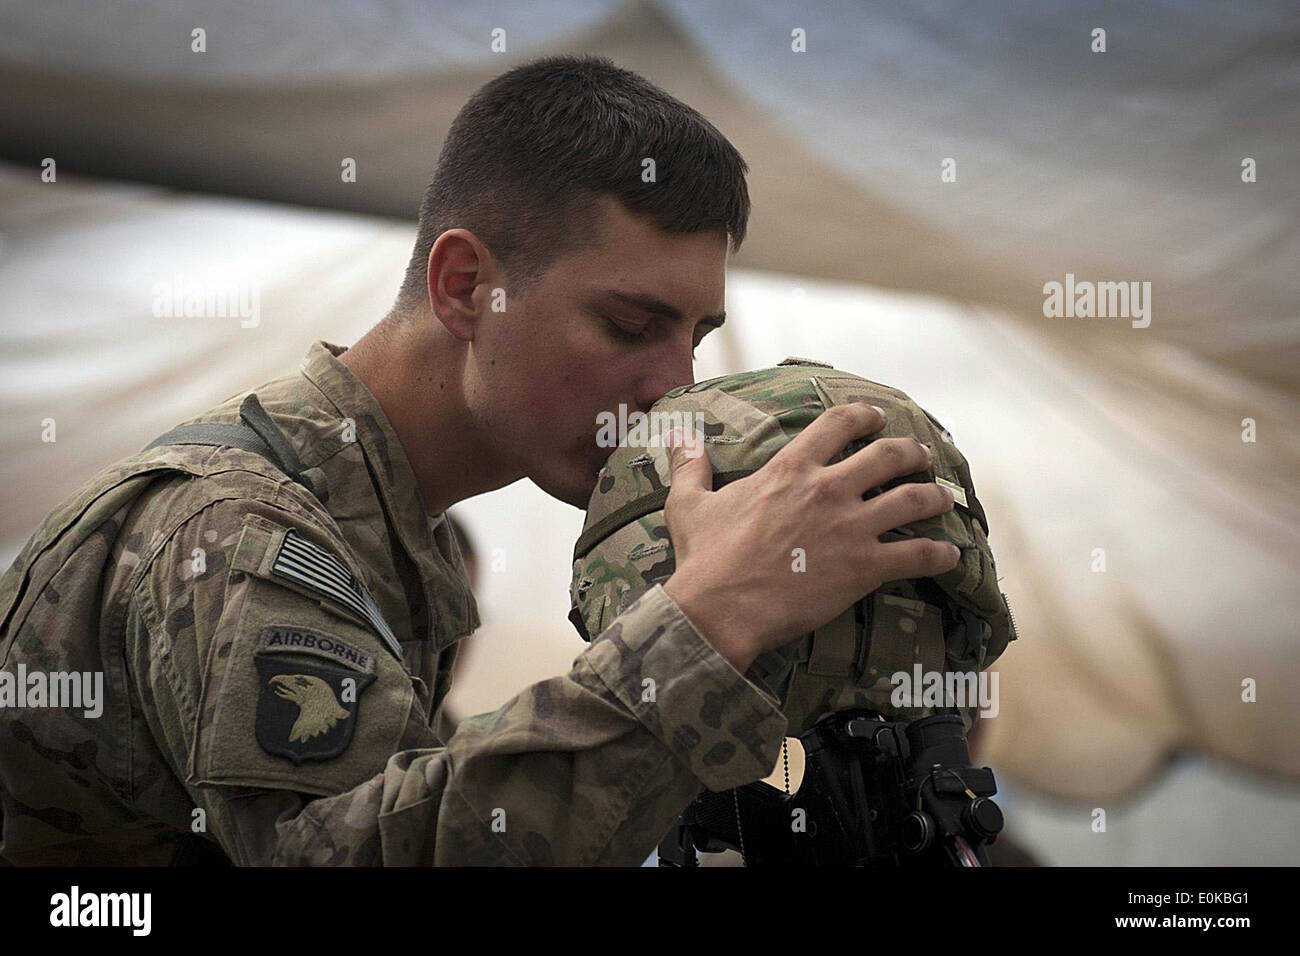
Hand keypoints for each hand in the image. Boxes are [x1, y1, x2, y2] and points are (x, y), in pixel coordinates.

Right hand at [661, 404, 959, 671]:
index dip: (864, 415)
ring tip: (943, 499)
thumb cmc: (704, 558)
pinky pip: (916, 555)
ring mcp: (851, 528)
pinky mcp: (864, 567)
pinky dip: (939, 555)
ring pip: (911, 500)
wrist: (720, 608)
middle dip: (911, 452)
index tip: (876, 417)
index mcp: (790, 469)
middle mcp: (828, 489)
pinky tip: (950, 556)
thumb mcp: (689, 504)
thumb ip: (691, 466)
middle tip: (920, 456)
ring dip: (934, 497)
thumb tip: (681, 437)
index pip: (838, 424)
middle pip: (887, 456)